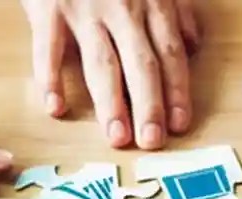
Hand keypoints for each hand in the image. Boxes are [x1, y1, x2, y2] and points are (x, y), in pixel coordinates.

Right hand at [22, 0, 199, 148]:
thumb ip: (175, 9)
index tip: (181, 124)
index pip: (170, 53)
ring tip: (117, 137)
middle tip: (153, 142)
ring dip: (110, 103)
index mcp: (151, 1)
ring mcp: (84, 7)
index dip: (177, 90)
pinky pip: (49, 48)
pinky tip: (55, 108)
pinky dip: (50, 78)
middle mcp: (122, 7)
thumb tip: (193, 45)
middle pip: (141, 63)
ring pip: (102, 62)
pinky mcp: (48, 7)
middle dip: (149, 105)